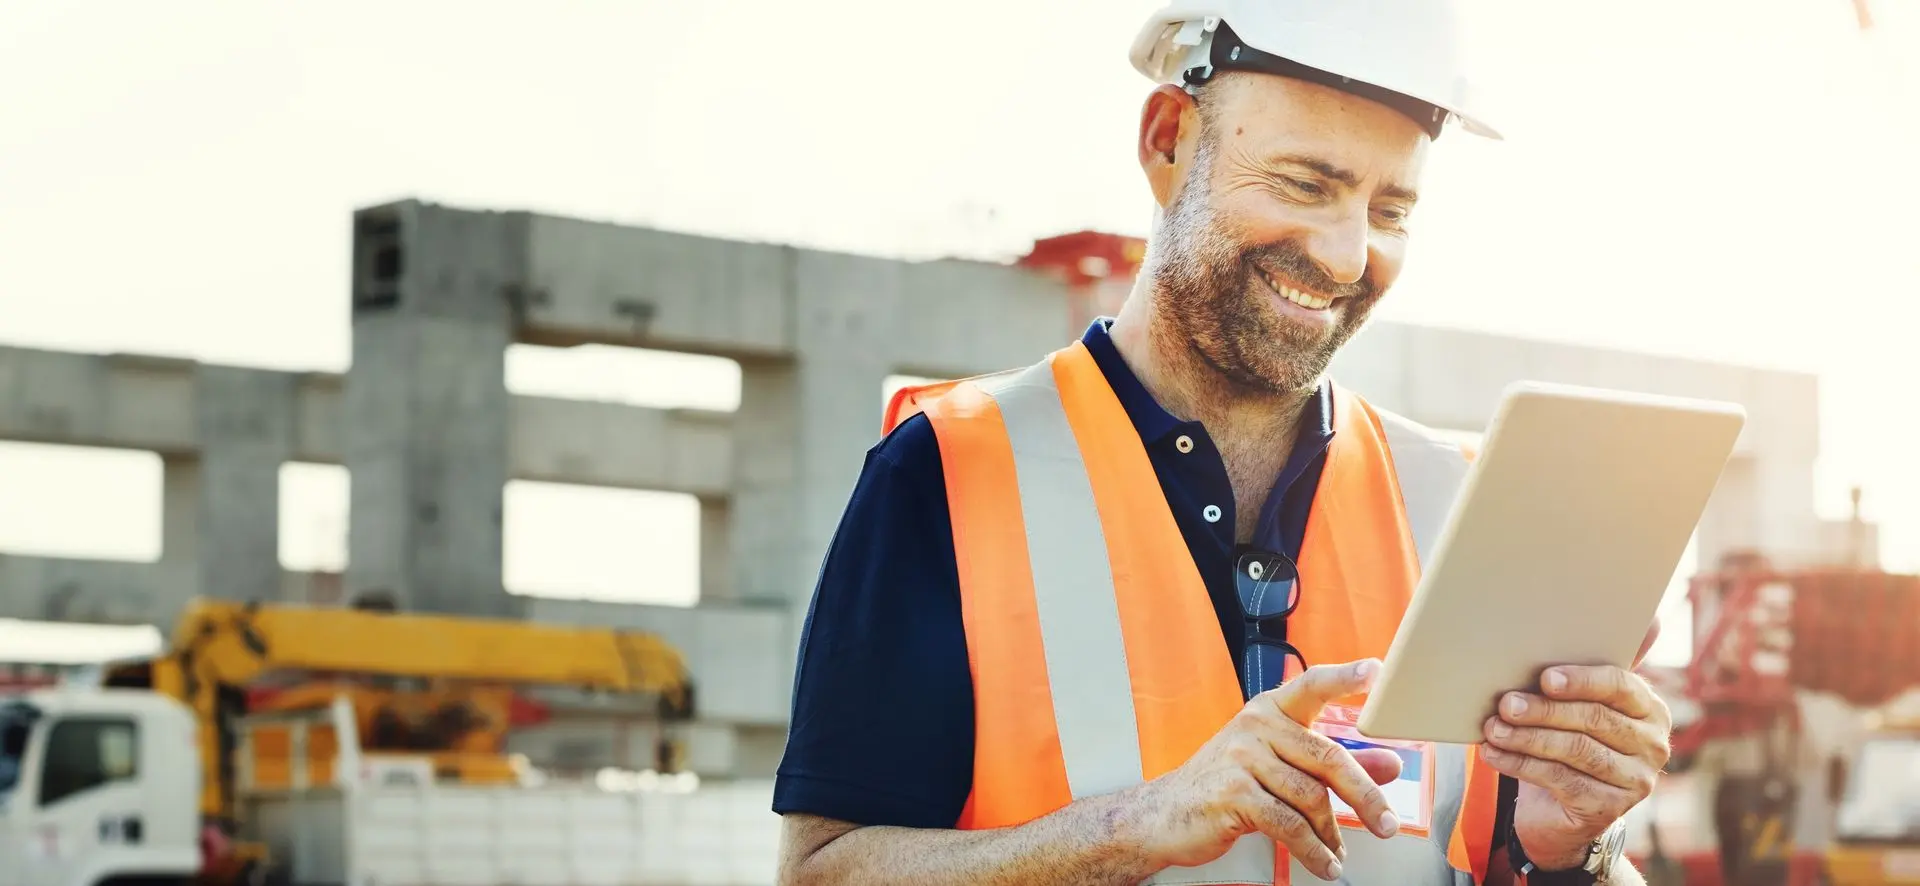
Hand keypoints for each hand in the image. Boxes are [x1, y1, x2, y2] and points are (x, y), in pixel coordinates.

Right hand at [1127, 660, 1405, 880]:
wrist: (1165, 813)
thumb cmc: (1226, 785)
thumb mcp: (1281, 766)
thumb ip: (1335, 764)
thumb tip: (1391, 765)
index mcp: (1269, 710)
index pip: (1312, 685)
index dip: (1345, 677)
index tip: (1376, 670)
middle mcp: (1255, 725)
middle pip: (1327, 757)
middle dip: (1364, 795)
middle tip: (1388, 823)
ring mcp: (1241, 757)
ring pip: (1310, 797)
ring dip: (1331, 833)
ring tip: (1338, 852)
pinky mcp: (1233, 793)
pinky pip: (1288, 825)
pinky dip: (1313, 851)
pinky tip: (1324, 864)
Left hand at [1480, 623, 1671, 869]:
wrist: (1565, 804)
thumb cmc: (1573, 735)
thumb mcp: (1583, 701)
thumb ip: (1595, 665)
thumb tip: (1647, 617)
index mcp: (1649, 708)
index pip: (1620, 687)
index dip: (1582, 681)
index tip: (1545, 678)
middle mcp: (1652, 745)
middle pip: (1594, 720)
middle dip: (1544, 710)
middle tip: (1505, 703)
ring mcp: (1636, 781)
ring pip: (1576, 751)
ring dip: (1527, 738)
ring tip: (1492, 728)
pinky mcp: (1609, 809)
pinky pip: (1561, 780)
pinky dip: (1521, 764)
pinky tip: (1493, 753)